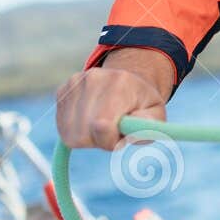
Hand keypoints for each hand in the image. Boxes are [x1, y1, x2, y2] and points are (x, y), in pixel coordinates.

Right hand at [55, 48, 172, 149]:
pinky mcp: (62, 92)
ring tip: (102, 125)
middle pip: (84, 133)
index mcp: (120, 83)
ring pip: (71, 134)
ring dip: (87, 138)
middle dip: (100, 140)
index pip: (102, 126)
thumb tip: (130, 135)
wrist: (126, 79)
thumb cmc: (141, 102)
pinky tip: (90, 122)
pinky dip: (76, 132)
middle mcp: (93, 79)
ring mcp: (75, 84)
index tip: (121, 137)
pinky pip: (63, 129)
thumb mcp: (156, 114)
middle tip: (113, 131)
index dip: (111, 141)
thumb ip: (149, 127)